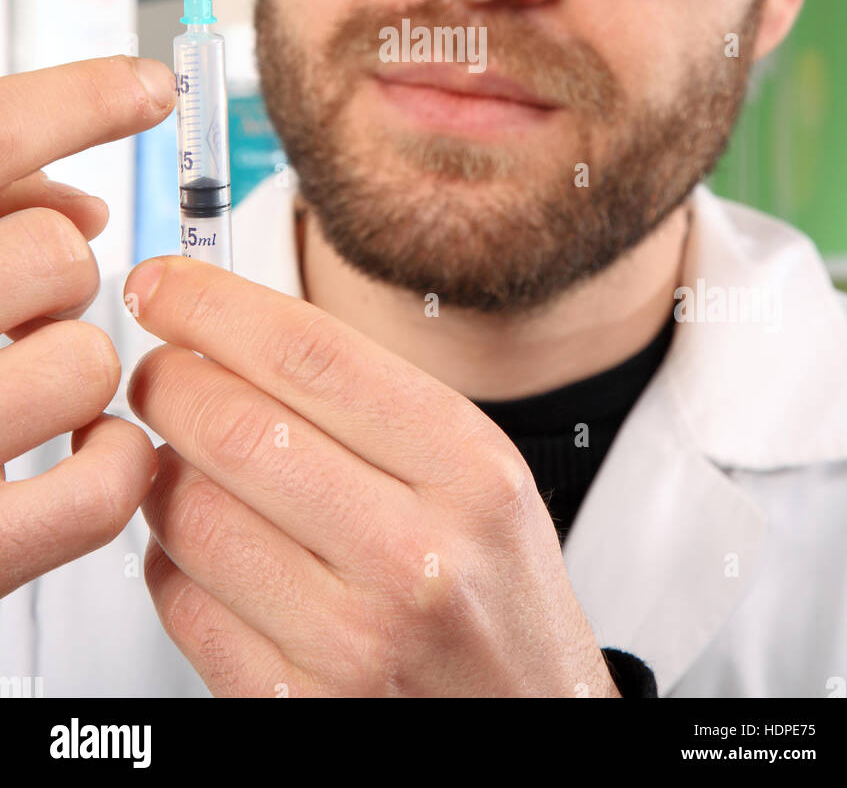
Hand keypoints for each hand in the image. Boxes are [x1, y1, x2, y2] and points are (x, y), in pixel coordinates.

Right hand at [0, 56, 176, 597]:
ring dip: (68, 369)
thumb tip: (85, 206)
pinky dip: (112, 463)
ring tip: (12, 388)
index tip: (144, 87)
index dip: (77, 99)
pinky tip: (75, 450)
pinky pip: (102, 484)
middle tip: (8, 304)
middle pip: (54, 254)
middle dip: (49, 274)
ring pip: (85, 361)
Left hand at [124, 256, 619, 697]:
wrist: (531, 720)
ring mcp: (351, 642)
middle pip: (233, 424)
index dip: (212, 305)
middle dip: (165, 380)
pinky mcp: (293, 706)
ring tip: (182, 461)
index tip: (164, 285)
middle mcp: (414, 555)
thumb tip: (232, 330)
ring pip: (189, 513)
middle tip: (156, 371)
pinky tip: (206, 544)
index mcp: (467, 469)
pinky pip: (180, 604)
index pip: (307, 353)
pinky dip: (169, 557)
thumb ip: (369, 401)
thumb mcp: (478, 472)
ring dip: (160, 471)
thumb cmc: (496, 591)